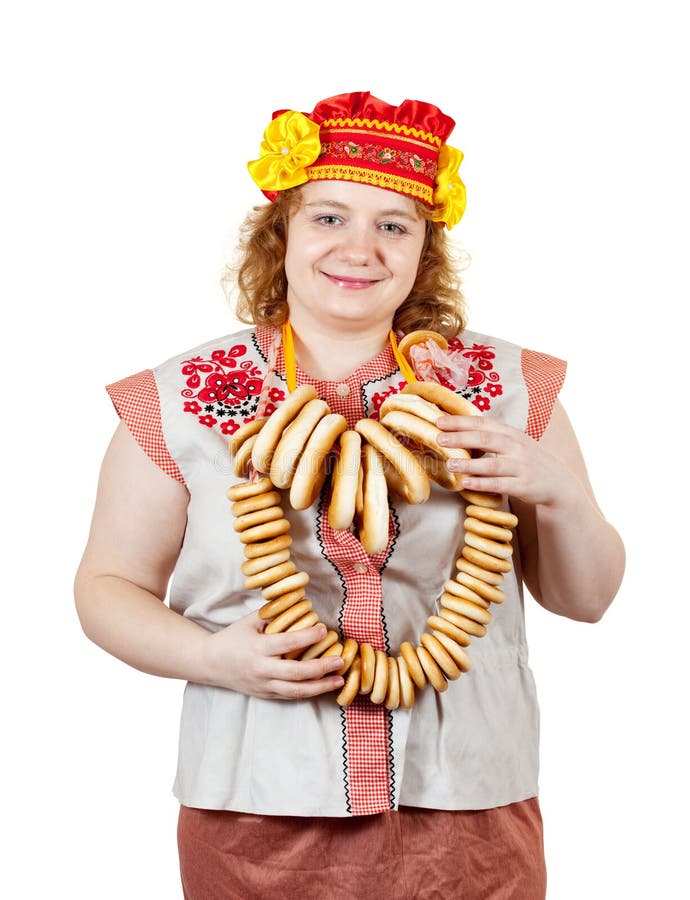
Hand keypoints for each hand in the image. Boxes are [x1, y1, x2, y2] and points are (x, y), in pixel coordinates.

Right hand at [203, 611, 344, 699]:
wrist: (209, 663)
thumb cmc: (232, 638)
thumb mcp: (249, 622)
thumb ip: (272, 614)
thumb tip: (299, 603)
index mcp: (257, 648)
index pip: (287, 643)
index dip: (308, 637)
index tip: (325, 629)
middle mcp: (261, 669)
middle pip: (296, 672)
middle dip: (321, 667)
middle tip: (340, 660)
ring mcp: (263, 685)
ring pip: (296, 691)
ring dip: (320, 686)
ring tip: (339, 680)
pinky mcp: (265, 695)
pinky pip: (290, 696)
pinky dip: (309, 692)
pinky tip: (324, 686)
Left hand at [436, 414, 577, 507]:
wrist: (558, 482)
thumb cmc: (527, 461)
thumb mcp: (512, 444)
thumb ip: (490, 437)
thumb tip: (456, 432)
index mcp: (510, 433)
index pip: (483, 423)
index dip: (460, 421)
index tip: (439, 421)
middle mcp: (516, 447)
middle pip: (486, 439)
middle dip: (461, 438)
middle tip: (439, 438)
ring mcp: (521, 466)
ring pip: (492, 464)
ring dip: (470, 464)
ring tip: (450, 464)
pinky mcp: (524, 486)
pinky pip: (500, 484)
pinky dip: (482, 484)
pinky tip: (466, 484)